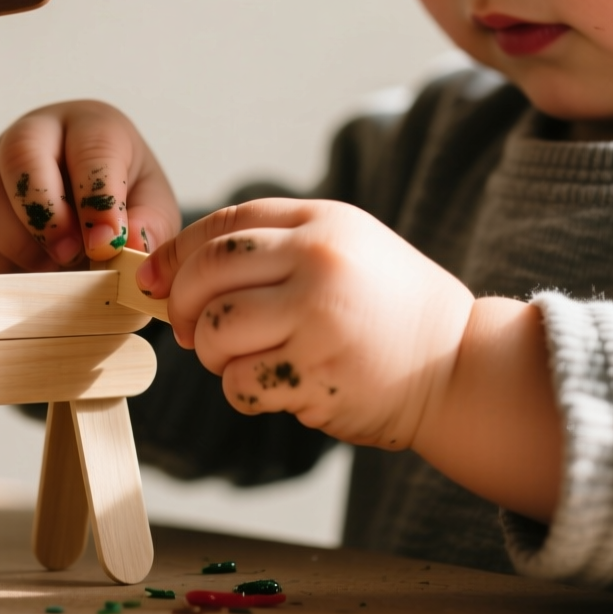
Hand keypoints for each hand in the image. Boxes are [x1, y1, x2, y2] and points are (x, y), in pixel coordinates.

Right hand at [0, 100, 179, 272]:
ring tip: (53, 268)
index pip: (90, 146)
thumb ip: (149, 225)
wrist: (96, 211)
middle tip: (69, 254)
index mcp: (92, 126)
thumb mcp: (153, 209)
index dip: (96, 196)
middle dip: (43, 211)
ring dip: (17, 241)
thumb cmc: (126, 201)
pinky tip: (31, 272)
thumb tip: (126, 245)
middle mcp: (37, 134)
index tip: (107, 243)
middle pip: (19, 153)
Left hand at [136, 198, 475, 450]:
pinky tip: (274, 387)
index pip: (223, 226)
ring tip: (244, 360)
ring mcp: (316, 318)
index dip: (176, 254)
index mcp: (322, 222)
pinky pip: (239, 383)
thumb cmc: (388, 309)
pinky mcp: (314, 374)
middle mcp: (317, 261)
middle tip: (187, 330)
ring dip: (212, 354)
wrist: (459, 365)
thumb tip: (170, 270)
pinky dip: (242, 391)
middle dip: (180, 307)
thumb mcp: (345, 247)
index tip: (153, 279)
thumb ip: (272, 246)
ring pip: (213, 332)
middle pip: (205, 276)